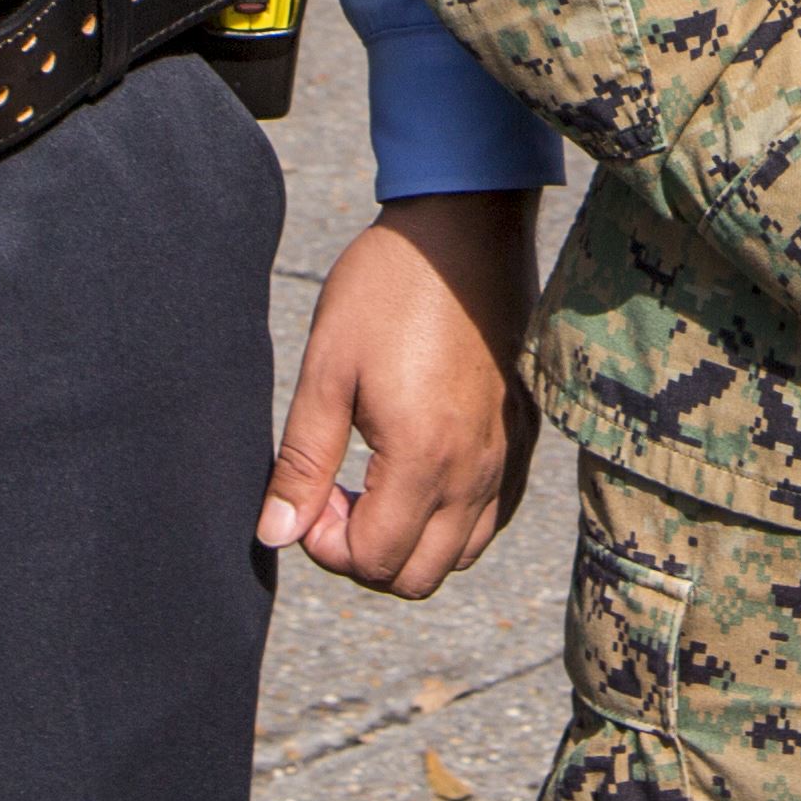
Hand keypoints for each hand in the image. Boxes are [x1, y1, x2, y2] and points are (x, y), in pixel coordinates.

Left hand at [260, 190, 542, 596]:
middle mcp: (476, 470)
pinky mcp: (524, 435)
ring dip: (410, 541)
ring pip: (460, 554)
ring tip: (375, 480)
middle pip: (418, 577)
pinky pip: (493, 516)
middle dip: (364, 554)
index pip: (373, 560)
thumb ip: (302, 463)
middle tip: (335, 492)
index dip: (324, 543)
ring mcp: (508, 456)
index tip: (309, 492)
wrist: (465, 224)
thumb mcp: (327, 369)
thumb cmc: (389, 287)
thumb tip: (276, 535)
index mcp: (423, 457)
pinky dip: (452, 519)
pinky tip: (419, 467)